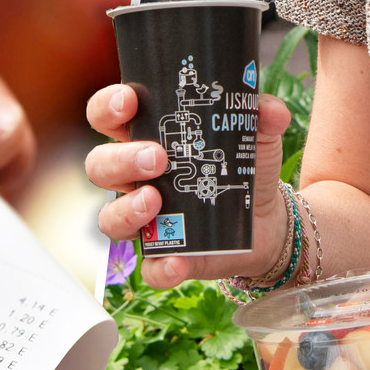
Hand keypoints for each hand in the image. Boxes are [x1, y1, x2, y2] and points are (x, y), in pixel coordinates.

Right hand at [84, 83, 290, 288]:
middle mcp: (136, 180)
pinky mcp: (165, 255)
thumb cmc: (243, 167)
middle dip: (121, 159)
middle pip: (100, 166)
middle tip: (157, 158)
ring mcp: (146, 220)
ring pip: (110, 218)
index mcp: (146, 139)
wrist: (266, 219)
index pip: (108, 118)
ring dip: (126, 209)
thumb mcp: (255, 136)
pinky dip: (160, 268)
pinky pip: (149, 268)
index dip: (107, 107)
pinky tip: (178, 261)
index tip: (128, 101)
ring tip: (155, 201)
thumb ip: (261, 116)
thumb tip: (270, 109)